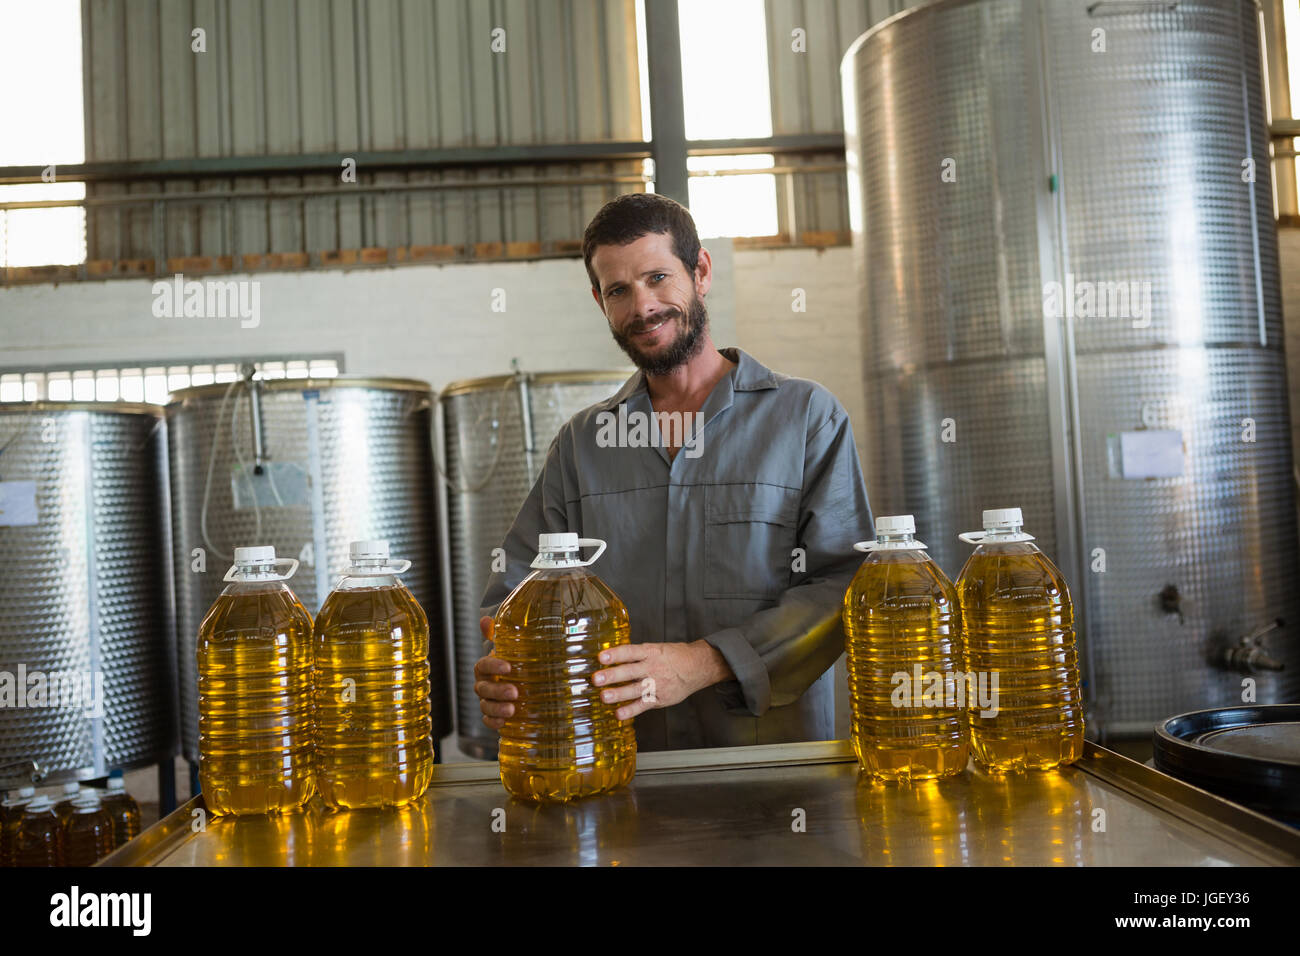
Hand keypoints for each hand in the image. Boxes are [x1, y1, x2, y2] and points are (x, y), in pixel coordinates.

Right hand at [473, 616, 516, 730]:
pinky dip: (494, 723)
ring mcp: (488, 702)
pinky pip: (488, 721)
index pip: (482, 665)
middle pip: (483, 689)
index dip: (493, 666)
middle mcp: (484, 684)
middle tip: (514, 692)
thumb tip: (486, 620)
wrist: (526, 686)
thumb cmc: (516, 665)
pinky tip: (504, 722)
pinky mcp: (495, 717)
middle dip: (497, 691)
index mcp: (487, 668)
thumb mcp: (513, 649)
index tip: (508, 667)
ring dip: (497, 709)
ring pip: (485, 706)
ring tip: (512, 710)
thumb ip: (501, 635)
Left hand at [592, 641, 732, 719]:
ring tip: (604, 697)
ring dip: (619, 694)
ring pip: (635, 689)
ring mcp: (656, 684)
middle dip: (612, 675)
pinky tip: (619, 714)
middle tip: (597, 679)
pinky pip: (643, 705)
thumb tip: (611, 656)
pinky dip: (631, 710)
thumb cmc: (673, 657)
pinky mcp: (659, 698)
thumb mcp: (656, 648)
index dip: (616, 654)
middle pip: (630, 671)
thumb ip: (636, 654)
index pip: (630, 652)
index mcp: (650, 652)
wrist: (697, 667)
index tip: (602, 657)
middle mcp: (652, 668)